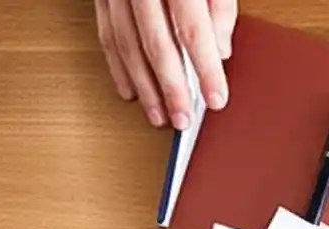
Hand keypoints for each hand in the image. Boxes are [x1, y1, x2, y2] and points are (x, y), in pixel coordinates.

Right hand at [93, 0, 236, 128]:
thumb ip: (220, 8)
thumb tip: (221, 50)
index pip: (193, 31)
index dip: (206, 69)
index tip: (216, 100)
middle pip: (157, 45)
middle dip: (172, 88)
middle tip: (183, 118)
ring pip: (127, 46)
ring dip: (144, 87)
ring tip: (158, 115)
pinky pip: (107, 35)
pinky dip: (118, 68)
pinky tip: (131, 91)